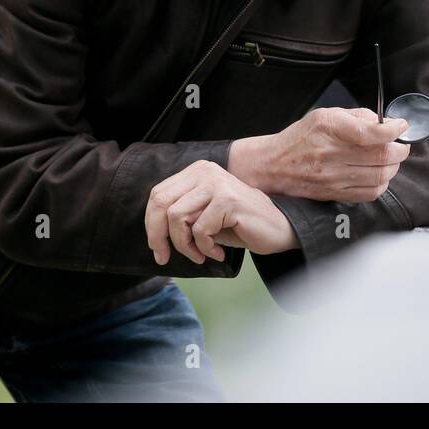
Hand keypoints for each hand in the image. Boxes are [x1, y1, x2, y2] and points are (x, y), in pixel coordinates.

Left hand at [145, 160, 298, 266]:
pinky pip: (200, 230)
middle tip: (164, 257)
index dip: (151, 224)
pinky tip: (218, 253)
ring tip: (201, 254)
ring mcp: (216, 184)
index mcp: (196, 172)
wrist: (277, 230)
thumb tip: (153, 233)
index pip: (158, 195)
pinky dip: (205, 248)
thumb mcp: (203, 216)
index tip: (157, 248)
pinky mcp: (227, 200)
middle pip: (161, 202)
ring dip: (185, 245)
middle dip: (158, 235)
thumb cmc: (239, 225)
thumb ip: (180, 214)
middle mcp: (204, 172)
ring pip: (177, 217)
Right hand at [229, 107, 410, 202]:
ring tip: (392, 159)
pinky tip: (380, 175)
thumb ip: (356, 116)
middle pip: (380, 156)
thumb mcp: (325, 115)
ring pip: (379, 176)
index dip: (393, 130)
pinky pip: (369, 193)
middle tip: (400, 144)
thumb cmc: (300, 138)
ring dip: (393, 167)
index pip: (370, 133)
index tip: (400, 126)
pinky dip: (382, 184)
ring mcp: (333, 177)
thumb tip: (384, 122)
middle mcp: (331, 154)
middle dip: (399, 149)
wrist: (273, 165)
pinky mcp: (335, 194)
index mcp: (329, 128)